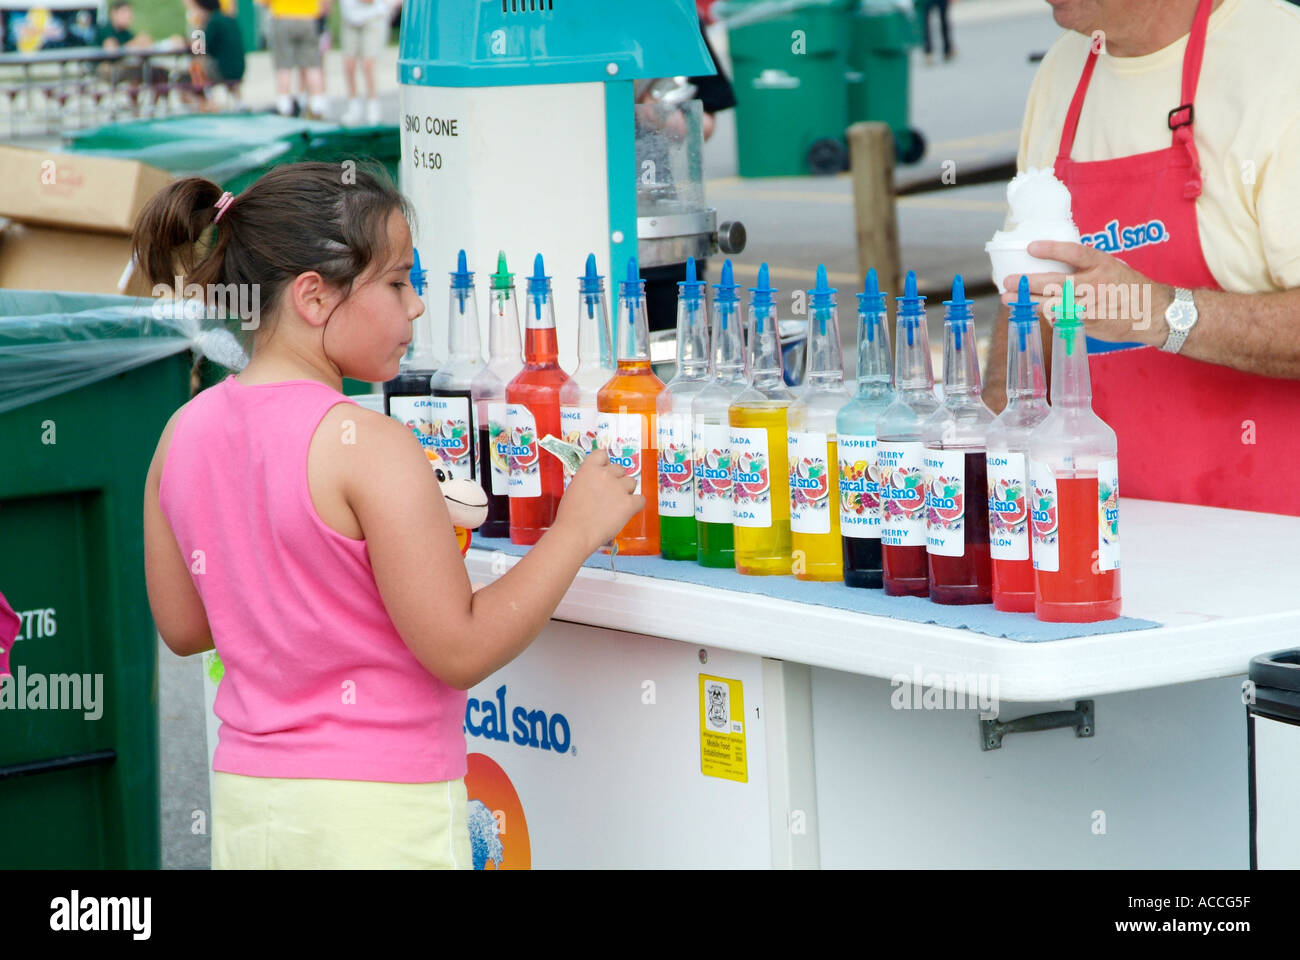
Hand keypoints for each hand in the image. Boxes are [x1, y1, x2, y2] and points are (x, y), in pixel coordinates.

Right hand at [554, 449, 643, 553]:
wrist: (575, 533)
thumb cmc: (569, 515)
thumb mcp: (573, 489)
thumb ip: (587, 481)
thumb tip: (596, 485)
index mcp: (589, 469)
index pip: (602, 454)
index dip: (604, 464)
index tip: (603, 472)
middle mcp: (606, 474)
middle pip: (619, 469)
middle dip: (616, 480)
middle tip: (609, 494)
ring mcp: (619, 488)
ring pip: (631, 482)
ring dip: (626, 491)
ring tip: (617, 504)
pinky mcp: (629, 504)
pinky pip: (641, 499)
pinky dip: (636, 505)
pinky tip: (628, 511)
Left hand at [999, 240, 1172, 345]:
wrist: (1153, 313)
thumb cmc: (1129, 286)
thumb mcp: (1111, 266)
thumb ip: (1086, 264)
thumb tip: (1055, 261)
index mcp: (1102, 264)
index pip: (1073, 252)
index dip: (1051, 249)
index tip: (1031, 247)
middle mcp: (1094, 284)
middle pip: (1054, 283)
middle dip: (1027, 282)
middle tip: (1007, 281)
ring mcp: (1089, 306)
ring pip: (1051, 304)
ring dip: (1026, 302)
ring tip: (1007, 299)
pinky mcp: (1086, 323)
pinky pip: (1060, 318)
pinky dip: (1044, 314)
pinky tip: (1029, 311)